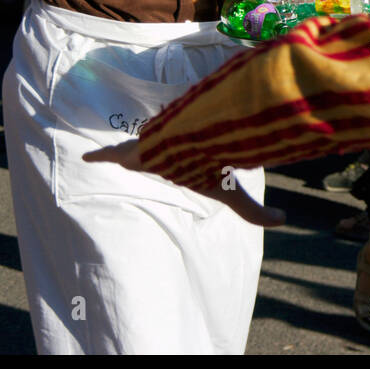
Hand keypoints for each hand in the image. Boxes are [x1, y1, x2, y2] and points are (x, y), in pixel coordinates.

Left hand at [83, 141, 287, 226]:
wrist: (190, 148)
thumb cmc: (210, 169)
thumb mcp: (233, 194)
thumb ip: (254, 211)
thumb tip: (284, 220)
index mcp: (188, 165)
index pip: (184, 166)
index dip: (181, 166)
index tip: (177, 168)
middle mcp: (167, 156)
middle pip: (158, 157)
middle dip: (151, 156)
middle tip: (143, 159)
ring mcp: (148, 152)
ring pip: (137, 152)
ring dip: (128, 153)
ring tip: (119, 154)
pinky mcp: (131, 152)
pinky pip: (112, 153)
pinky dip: (100, 156)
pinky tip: (84, 158)